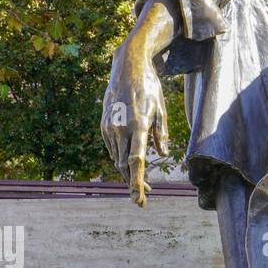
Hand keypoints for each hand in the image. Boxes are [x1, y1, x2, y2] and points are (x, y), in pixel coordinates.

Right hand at [100, 0, 177, 205]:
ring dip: (127, 173)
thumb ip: (161, 133)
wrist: (127, 68)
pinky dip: (120, 158)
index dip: (137, 183)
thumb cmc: (150, 87)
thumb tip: (163, 154)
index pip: (137, 162)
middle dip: (134, 183)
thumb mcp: (161, 109)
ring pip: (116, 159)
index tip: (139, 200)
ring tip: (142, 184)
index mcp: (138, 126)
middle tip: (144, 197)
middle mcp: (121, 129)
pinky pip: (113, 148)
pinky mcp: (104, 125)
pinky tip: (130, 162)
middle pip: (124, 166)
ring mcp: (110, 127)